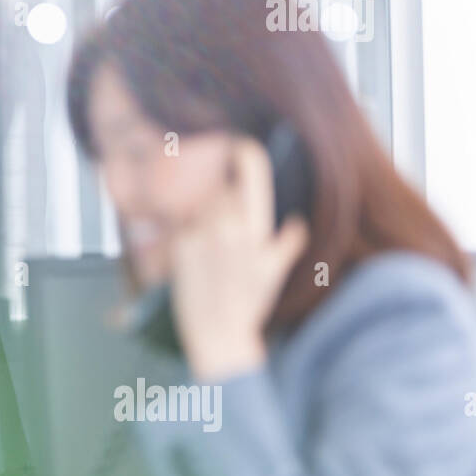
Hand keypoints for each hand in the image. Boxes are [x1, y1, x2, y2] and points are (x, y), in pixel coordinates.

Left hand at [169, 137, 308, 381]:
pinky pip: (183, 225)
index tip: (240, 142)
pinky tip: (198, 256)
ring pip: (201, 205)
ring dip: (206, 217)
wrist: (217, 334)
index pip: (252, 170)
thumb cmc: (248, 304)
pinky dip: (189, 233)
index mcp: (257, 226)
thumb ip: (287, 244)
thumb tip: (295, 223)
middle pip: (222, 189)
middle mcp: (229, 224)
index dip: (245, 150)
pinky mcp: (179, 243)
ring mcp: (202, 233)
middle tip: (229, 229)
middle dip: (225, 202)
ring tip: (214, 249)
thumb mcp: (273, 273)